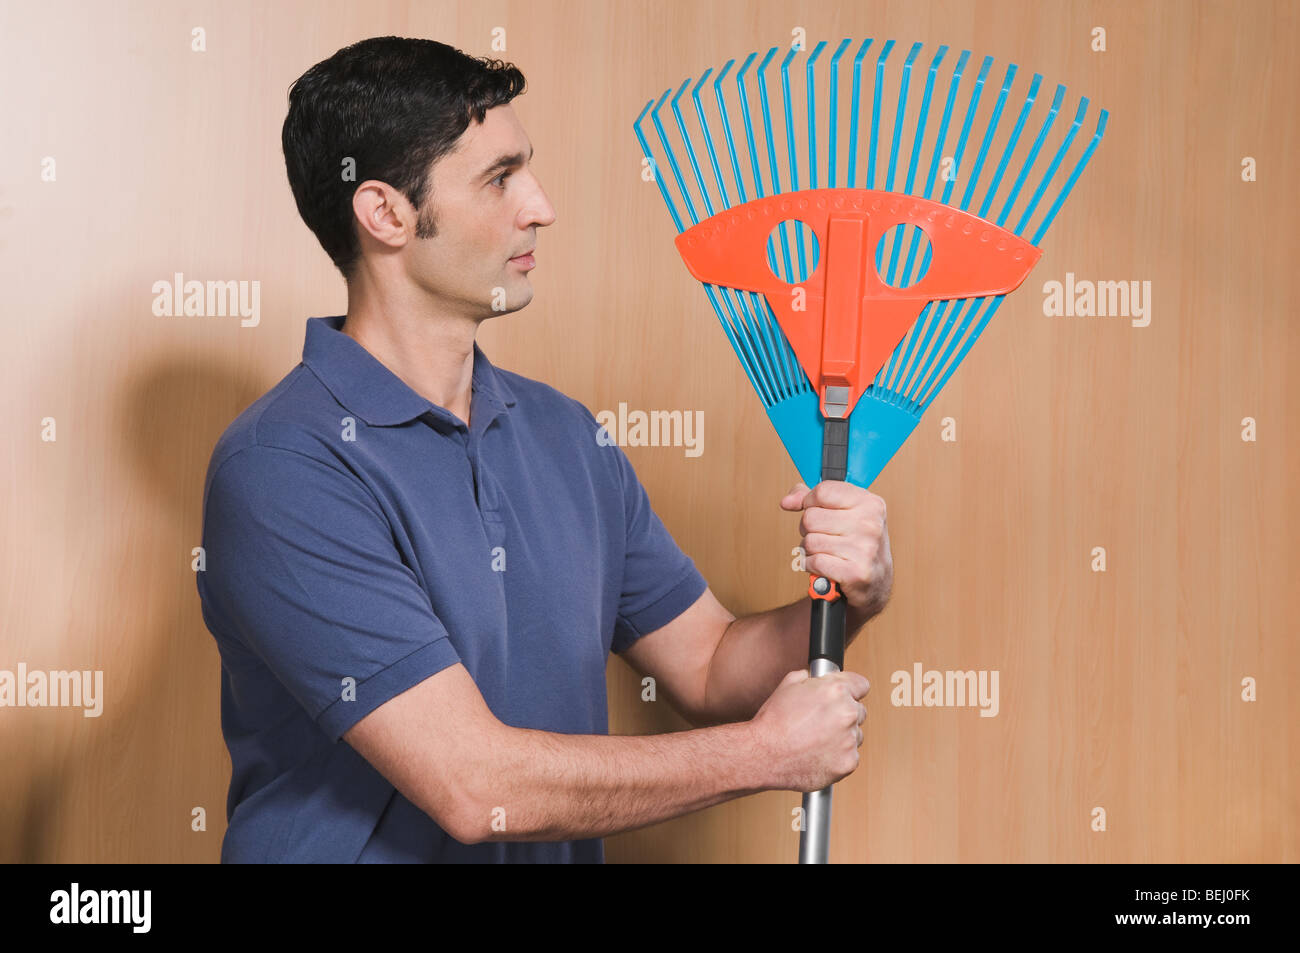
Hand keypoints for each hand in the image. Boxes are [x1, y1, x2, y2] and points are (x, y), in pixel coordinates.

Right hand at [749, 668, 869, 791]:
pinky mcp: (848, 762)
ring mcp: (849, 740)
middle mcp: (847, 713)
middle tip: (821, 722)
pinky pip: (850, 756)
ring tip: (815, 740)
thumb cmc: (773, 721)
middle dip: (843, 714)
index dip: (851, 690)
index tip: (846, 696)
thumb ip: (811, 677)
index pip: (862, 685)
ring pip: (855, 735)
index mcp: (836, 690)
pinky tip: (817, 754)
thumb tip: (819, 678)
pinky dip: (837, 756)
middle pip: (859, 711)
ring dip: (842, 736)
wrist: (763, 754)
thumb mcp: (788, 685)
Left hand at [780, 480, 892, 615]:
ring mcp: (864, 549)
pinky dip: (811, 565)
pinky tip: (825, 566)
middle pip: (810, 517)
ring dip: (810, 550)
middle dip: (808, 529)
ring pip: (809, 541)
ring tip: (827, 552)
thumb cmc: (856, 543)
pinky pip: (813, 562)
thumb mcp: (844, 512)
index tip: (816, 510)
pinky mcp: (855, 573)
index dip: (810, 502)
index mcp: (870, 503)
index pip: (822, 491)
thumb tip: (787, 501)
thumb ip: (813, 498)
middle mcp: (870, 524)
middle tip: (824, 537)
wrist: (875, 582)